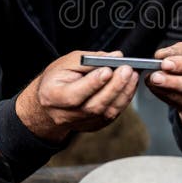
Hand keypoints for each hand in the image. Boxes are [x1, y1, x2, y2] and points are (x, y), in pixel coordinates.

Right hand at [16, 50, 138, 141]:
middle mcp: (65, 115)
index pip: (74, 95)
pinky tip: (129, 86)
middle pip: (94, 106)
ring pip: (106, 113)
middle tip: (127, 70)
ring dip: (123, 93)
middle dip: (114, 87)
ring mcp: (80, 124)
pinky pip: (112, 115)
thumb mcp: (65, 63)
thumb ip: (90, 59)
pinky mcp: (93, 126)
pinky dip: (123, 100)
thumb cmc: (56, 80)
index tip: (108, 70)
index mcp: (53, 97)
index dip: (93, 84)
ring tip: (132, 75)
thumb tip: (115, 56)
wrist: (48, 103)